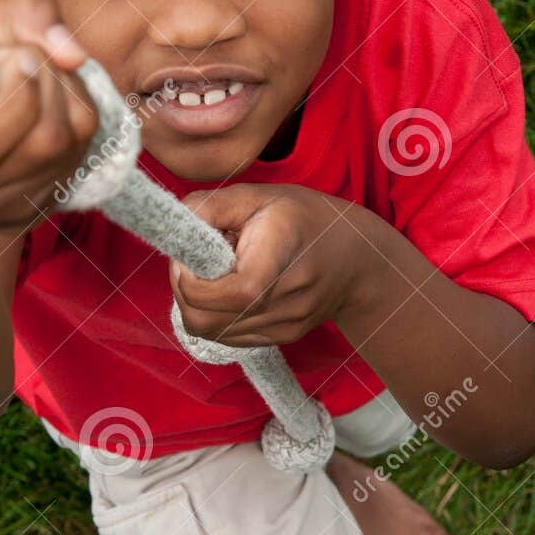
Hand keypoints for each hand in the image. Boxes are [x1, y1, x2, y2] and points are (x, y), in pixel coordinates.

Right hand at [0, 0, 98, 239]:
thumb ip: (14, 17)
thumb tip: (73, 54)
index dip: (17, 93)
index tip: (20, 54)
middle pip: (42, 140)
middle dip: (51, 81)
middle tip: (31, 54)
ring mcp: (3, 207)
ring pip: (68, 146)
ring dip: (69, 94)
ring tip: (42, 71)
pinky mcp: (37, 207)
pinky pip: (78, 155)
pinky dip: (75, 115)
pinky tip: (49, 99)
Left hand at [169, 184, 367, 347]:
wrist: (358, 260)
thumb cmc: (304, 218)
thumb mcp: (259, 195)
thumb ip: (211, 206)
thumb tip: (177, 228)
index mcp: (282, 253)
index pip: (232, 292)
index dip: (193, 280)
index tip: (190, 255)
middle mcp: (288, 298)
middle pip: (206, 320)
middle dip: (185, 292)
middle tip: (196, 263)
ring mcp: (285, 325)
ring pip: (210, 331)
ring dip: (199, 303)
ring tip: (221, 272)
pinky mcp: (281, 338)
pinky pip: (226, 336)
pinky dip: (215, 314)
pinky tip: (232, 288)